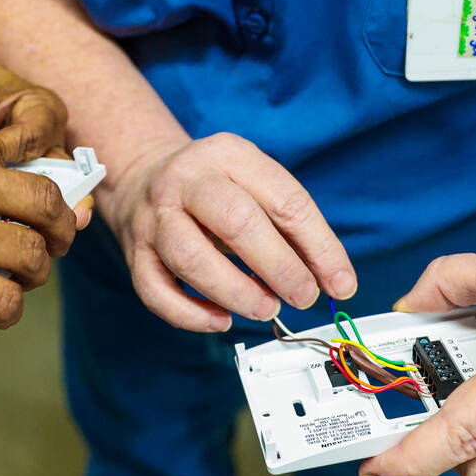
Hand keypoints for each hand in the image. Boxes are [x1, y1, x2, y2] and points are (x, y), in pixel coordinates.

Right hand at [0, 103, 75, 329]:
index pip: (2, 156)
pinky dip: (5, 310)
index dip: (19, 186)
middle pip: (41, 200)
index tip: (21, 205)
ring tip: (16, 279)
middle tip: (52, 240)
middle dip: (57, 225)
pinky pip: (1, 300)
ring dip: (33, 271)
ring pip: (31, 253)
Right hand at [101, 133, 357, 331]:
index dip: (320, 247)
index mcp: (229, 155)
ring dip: (235, 292)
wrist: (142, 176)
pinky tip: (221, 320)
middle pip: (235, 221)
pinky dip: (190, 314)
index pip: (285, 200)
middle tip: (303, 296)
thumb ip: (292, 228)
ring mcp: (154, 216)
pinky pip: (156, 290)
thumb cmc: (214, 187)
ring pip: (189, 257)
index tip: (341, 284)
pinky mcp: (134, 252)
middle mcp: (186, 181)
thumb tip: (331, 280)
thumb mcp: (256, 184)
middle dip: (278, 267)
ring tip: (265, 308)